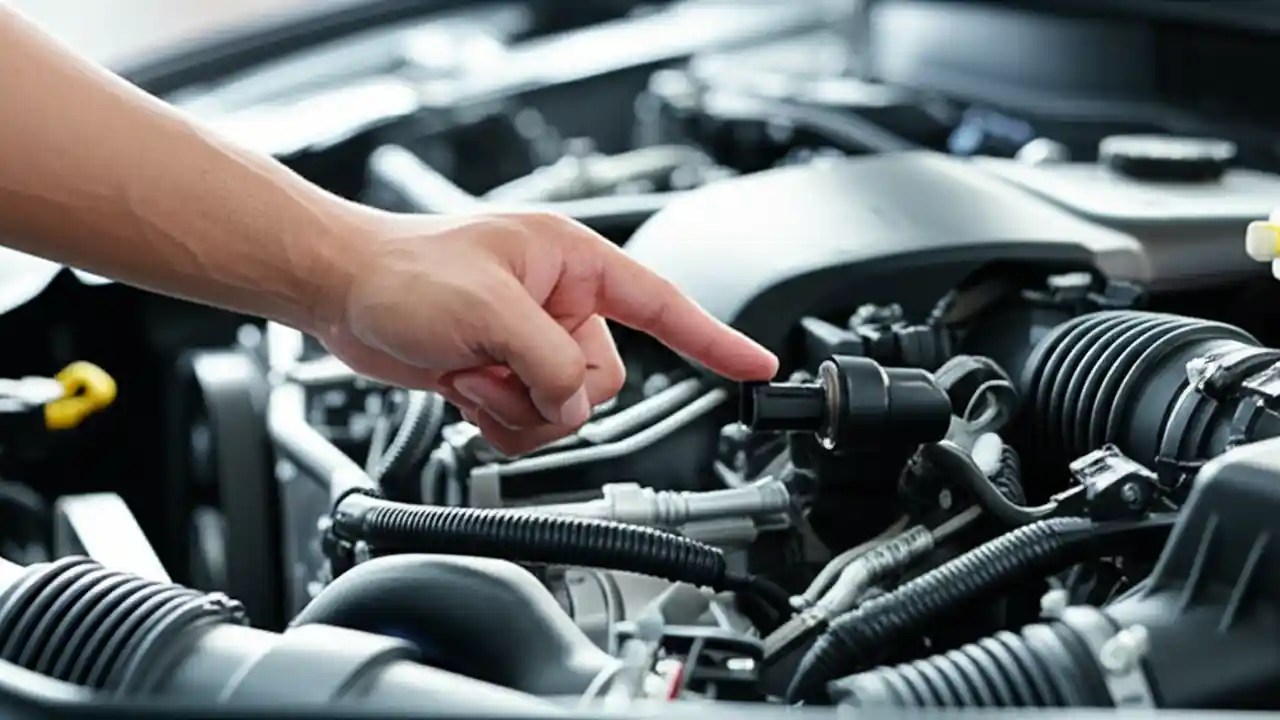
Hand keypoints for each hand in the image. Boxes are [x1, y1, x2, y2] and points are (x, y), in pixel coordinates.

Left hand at [313, 209, 777, 454]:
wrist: (341, 292)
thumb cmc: (402, 272)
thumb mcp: (488, 310)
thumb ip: (551, 361)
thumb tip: (577, 402)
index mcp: (573, 262)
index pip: (663, 303)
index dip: (714, 338)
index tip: (757, 364)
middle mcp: (561, 303)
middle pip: (605, 378)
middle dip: (550, 386)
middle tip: (498, 366)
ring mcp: (533, 342)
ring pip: (569, 408)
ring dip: (517, 405)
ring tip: (472, 372)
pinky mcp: (505, 374)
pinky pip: (531, 423)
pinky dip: (498, 419)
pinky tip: (464, 389)